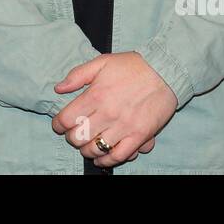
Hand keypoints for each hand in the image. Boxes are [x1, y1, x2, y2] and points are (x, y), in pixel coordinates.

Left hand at [51, 51, 177, 168]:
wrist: (165, 72)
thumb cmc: (132, 66)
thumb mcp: (102, 62)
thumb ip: (77, 75)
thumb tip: (58, 88)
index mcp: (95, 95)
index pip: (66, 119)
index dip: (58, 125)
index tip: (59, 125)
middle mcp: (107, 113)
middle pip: (78, 137)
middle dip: (71, 138)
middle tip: (74, 133)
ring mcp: (123, 127)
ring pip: (95, 150)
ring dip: (86, 150)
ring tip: (87, 144)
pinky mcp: (139, 136)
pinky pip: (118, 156)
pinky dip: (106, 160)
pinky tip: (101, 157)